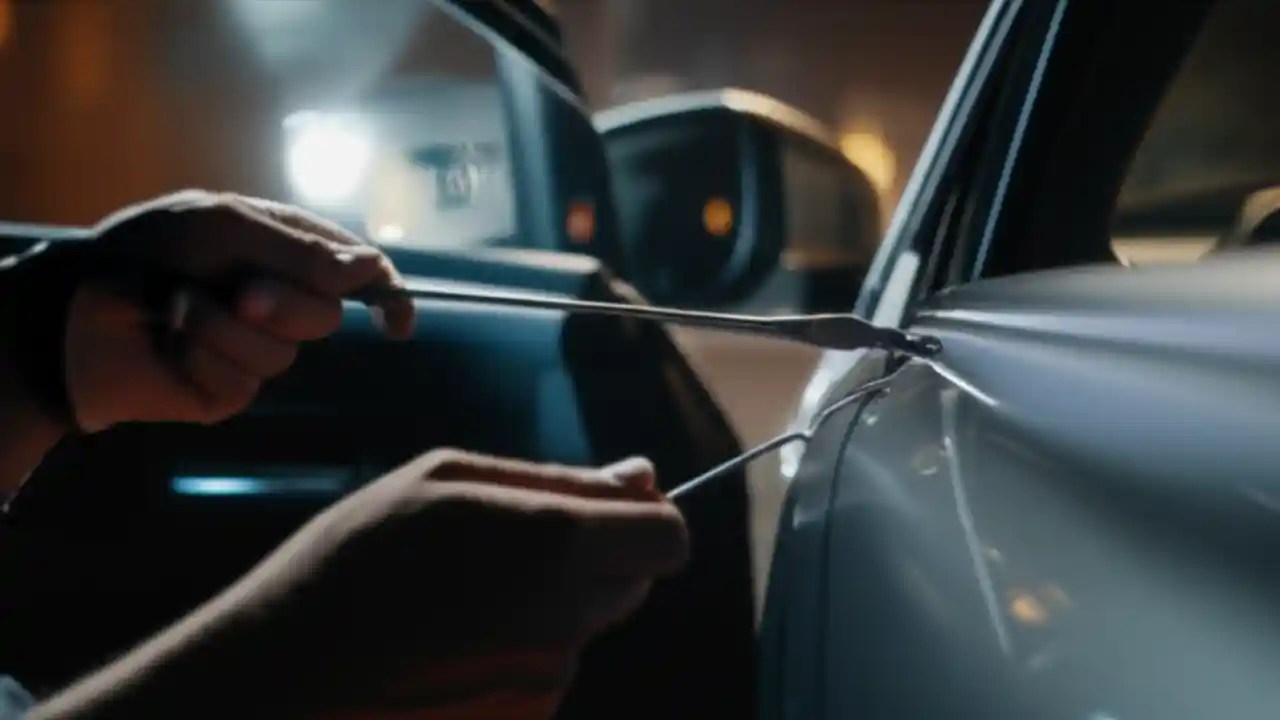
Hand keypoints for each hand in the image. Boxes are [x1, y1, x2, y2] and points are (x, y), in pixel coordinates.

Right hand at [30, 450, 688, 719]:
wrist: (280, 679)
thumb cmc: (354, 559)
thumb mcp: (446, 481)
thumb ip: (559, 479)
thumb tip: (646, 474)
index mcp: (557, 546)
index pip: (668, 538)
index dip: (643, 521)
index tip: (602, 514)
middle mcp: (567, 623)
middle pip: (631, 581)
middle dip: (591, 557)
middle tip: (503, 549)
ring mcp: (545, 685)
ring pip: (584, 627)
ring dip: (546, 605)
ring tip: (454, 598)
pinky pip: (544, 672)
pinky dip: (514, 653)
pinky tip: (446, 644)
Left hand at [60, 190, 414, 430]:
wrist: (74, 305)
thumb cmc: (148, 250)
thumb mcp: (225, 228)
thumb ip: (301, 252)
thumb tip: (370, 269)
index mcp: (287, 251)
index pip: (357, 273)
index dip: (385, 294)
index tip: (397, 322)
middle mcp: (278, 300)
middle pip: (326, 316)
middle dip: (283, 303)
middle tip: (238, 292)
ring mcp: (254, 346)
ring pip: (284, 353)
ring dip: (224, 328)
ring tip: (177, 308)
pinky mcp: (227, 387)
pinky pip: (243, 379)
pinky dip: (202, 354)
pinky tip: (171, 341)